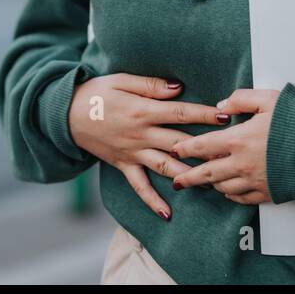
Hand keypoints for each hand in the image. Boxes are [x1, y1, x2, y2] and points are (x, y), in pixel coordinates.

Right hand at [68, 73, 227, 220]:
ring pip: (165, 166)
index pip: (181, 113)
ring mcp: (132, 152)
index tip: (226, 116)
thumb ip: (151, 85)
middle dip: (206, 146)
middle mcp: (140, 134)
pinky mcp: (123, 165)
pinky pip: (139, 186)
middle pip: (179, 142)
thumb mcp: (121, 80)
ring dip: (187, 175)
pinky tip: (167, 214)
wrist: (65, 114)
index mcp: (143, 110)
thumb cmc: (95, 93)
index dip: (205, 114)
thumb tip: (178, 88)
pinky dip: (152, 201)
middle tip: (229, 151)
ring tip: (210, 182)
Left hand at [169, 88, 280, 204]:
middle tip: (177, 181)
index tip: (175, 150)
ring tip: (202, 184)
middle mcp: (241, 163)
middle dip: (189, 177)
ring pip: (223, 187)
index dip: (186, 149)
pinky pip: (242, 198)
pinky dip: (231, 195)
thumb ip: (241, 98)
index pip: (202, 146)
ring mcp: (254, 180)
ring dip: (210, 185)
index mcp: (238, 139)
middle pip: (207, 173)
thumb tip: (221, 105)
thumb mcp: (268, 99)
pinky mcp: (268, 192)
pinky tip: (228, 192)